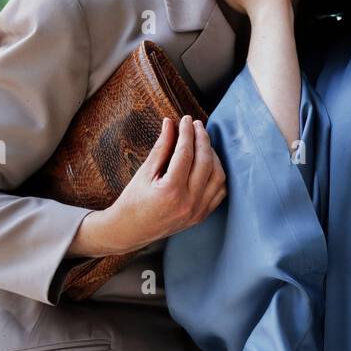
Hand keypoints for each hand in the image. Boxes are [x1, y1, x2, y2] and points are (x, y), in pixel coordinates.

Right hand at [71, 116, 226, 256]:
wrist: (130, 230)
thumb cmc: (133, 200)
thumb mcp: (144, 172)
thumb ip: (161, 147)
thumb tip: (170, 123)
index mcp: (170, 191)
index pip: (186, 154)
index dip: (187, 133)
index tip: (186, 119)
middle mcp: (188, 202)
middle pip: (205, 162)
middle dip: (202, 139)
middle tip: (196, 125)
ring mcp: (198, 211)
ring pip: (218, 176)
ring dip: (213, 155)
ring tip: (202, 141)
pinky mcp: (202, 215)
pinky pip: (219, 191)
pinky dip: (217, 173)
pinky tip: (209, 162)